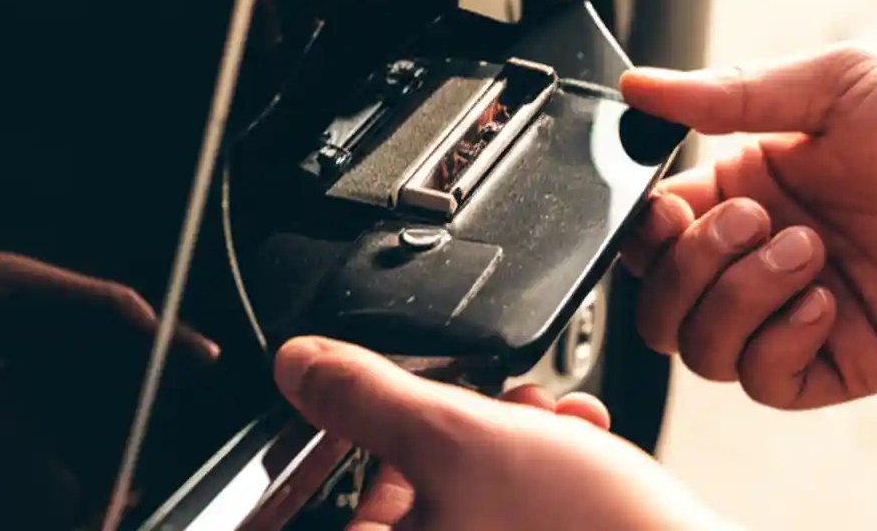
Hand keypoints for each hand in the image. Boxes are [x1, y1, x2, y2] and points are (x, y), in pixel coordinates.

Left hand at [274, 336, 725, 530]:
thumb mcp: (457, 437)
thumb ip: (369, 396)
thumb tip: (301, 367)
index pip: (318, 496)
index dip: (342, 438)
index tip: (371, 403)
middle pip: (398, 487)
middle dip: (453, 424)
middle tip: (494, 402)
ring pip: (461, 492)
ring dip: (504, 434)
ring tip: (549, 416)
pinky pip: (508, 509)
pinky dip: (538, 468)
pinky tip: (575, 441)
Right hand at [619, 47, 876, 408]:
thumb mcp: (832, 87)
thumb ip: (728, 93)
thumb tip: (637, 88)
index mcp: (745, 188)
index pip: (650, 234)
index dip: (643, 233)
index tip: (670, 211)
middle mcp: (758, 257)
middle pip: (659, 303)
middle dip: (692, 268)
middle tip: (760, 223)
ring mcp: (793, 313)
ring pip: (702, 348)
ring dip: (739, 299)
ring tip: (808, 253)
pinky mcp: (837, 361)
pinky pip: (764, 383)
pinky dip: (777, 342)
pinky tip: (826, 300)